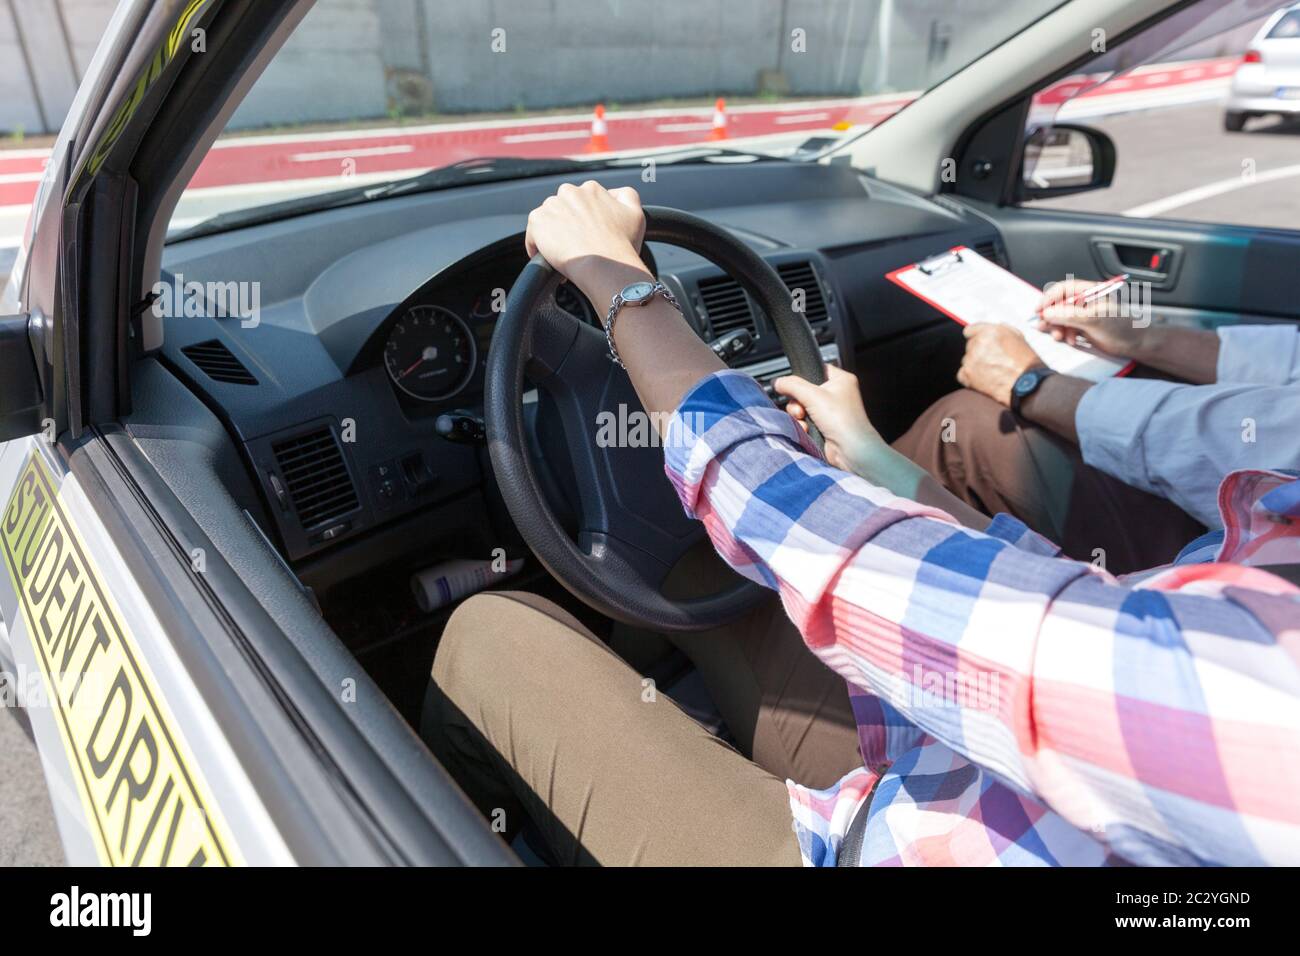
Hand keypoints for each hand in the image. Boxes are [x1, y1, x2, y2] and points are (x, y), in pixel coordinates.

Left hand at [524, 181, 648, 297]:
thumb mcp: (636, 213)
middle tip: (577, 246)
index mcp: (591, 189)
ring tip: (564, 254)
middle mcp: (570, 192)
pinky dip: (537, 246)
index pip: (581, 201)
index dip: (584, 220)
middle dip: (567, 224)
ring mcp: (552, 205)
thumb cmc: (622, 244)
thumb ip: (627, 195)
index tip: (588, 234)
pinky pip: (533, 233)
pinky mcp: (537, 221)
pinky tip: (549, 258)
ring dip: (553, 234)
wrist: (605, 265)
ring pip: (548, 219)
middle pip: (563, 208)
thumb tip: (614, 193)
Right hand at [773, 365, 887, 473]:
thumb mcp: (813, 395)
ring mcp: (831, 411)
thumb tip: (778, 382)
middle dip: (798, 401)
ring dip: (798, 415)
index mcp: (841, 380)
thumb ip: (792, 385)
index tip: (793, 385)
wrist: (850, 451)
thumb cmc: (843, 421)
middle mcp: (837, 394)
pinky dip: (803, 425)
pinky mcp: (825, 426)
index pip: (816, 369)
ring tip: (804, 420)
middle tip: (801, 408)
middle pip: (805, 390)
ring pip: (802, 406)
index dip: (803, 377)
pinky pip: (805, 420)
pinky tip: (807, 429)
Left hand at [957, 324, 1040, 406]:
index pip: (970, 330)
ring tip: (992, 372)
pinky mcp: (967, 375)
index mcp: (990, 332)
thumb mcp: (1019, 338)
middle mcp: (979, 343)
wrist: (1027, 384)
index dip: (976, 336)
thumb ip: (1003, 331)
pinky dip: (970, 378)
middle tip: (993, 361)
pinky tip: (984, 379)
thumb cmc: (1026, 363)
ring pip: (967, 360)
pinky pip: (962, 374)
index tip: (978, 342)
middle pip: (970, 346)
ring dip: (975, 365)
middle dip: (979, 352)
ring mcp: (971, 359)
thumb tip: (995, 328)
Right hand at [1036, 278, 1142, 356]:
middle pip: (1059, 303)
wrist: (1135, 345)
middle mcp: (1085, 301)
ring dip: (1057, 327)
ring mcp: (1084, 314)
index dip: (1049, 298)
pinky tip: (1071, 341)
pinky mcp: (1084, 327)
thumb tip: (1047, 313)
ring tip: (1059, 337)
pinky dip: (1065, 334)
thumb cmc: (1122, 328)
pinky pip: (1066, 328)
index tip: (1039, 310)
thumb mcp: (1094, 320)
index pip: (1063, 289)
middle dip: (1051, 316)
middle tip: (1044, 326)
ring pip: (1060, 317)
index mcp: (1090, 291)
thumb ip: (1070, 315)